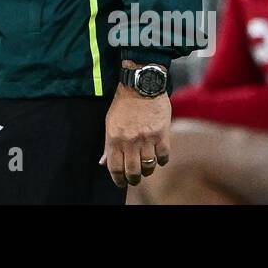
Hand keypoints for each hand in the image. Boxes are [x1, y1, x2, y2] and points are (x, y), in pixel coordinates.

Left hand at [100, 65, 171, 187]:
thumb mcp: (110, 123)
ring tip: (146, 166)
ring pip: (149, 167)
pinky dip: (161, 160)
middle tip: (134, 178)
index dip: (118, 179)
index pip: (115, 168)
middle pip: (133, 172)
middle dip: (133, 179)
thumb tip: (103, 163)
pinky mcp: (162, 135)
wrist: (141, 85)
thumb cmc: (123, 105)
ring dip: (147, 170)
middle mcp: (130, 141)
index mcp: (114, 138)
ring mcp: (147, 139)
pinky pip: (164, 157)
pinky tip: (158, 156)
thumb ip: (108, 145)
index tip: (121, 182)